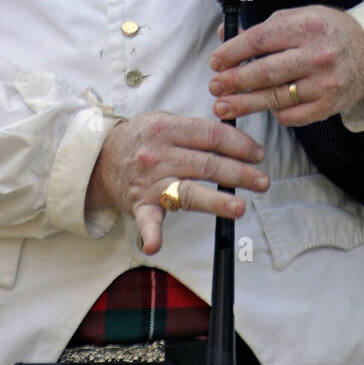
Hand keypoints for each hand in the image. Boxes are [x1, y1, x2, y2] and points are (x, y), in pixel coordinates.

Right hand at [85, 111, 268, 254]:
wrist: (101, 157)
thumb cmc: (142, 138)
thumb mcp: (165, 120)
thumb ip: (194, 128)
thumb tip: (233, 138)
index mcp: (169, 129)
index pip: (212, 135)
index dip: (239, 145)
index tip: (257, 154)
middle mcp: (160, 155)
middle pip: (207, 164)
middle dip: (239, 173)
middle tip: (262, 181)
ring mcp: (150, 181)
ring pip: (188, 191)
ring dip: (215, 201)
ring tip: (239, 207)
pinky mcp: (140, 204)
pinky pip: (146, 221)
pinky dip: (150, 234)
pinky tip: (156, 245)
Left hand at [208, 5, 363, 125]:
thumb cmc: (328, 31)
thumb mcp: (299, 18)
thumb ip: (264, 29)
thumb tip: (225, 38)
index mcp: (305, 27)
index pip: (260, 40)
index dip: (232, 53)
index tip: (215, 62)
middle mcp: (316, 55)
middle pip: (265, 73)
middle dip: (233, 82)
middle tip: (214, 87)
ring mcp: (324, 83)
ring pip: (275, 98)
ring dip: (245, 104)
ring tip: (223, 106)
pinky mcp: (329, 105)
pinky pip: (292, 115)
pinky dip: (275, 113)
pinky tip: (264, 109)